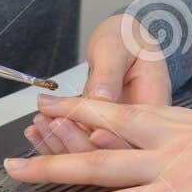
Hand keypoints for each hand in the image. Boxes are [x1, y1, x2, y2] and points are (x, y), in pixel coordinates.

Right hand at [4, 88, 191, 191]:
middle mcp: (170, 156)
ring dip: (75, 117)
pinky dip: (113, 106)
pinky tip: (103, 104)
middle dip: (51, 166)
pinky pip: (143, 108)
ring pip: (115, 124)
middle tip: (9, 165)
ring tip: (41, 111)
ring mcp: (181, 132)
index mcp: (175, 191)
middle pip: (98, 163)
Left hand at [28, 12, 170, 154]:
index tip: (76, 123)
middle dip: (76, 142)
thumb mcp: (117, 49)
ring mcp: (120, 132)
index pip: (135, 134)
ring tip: (38, 124)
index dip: (107, 138)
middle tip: (50, 121)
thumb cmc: (126, 38)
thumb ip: (109, 74)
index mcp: (155, 104)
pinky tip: (37, 131)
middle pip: (112, 152)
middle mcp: (141, 127)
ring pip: (92, 153)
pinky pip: (80, 143)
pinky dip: (56, 140)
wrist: (123, 40)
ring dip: (61, 143)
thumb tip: (99, 98)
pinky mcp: (101, 133)